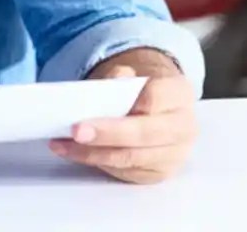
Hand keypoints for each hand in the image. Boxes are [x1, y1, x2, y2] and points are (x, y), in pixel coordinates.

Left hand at [50, 49, 196, 184]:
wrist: (160, 107)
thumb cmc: (143, 89)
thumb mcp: (133, 73)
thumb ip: (120, 76)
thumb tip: (107, 86)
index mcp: (179, 93)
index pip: (154, 99)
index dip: (127, 104)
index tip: (100, 105)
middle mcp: (183, 126)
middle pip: (143, 134)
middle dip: (106, 134)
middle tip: (76, 132)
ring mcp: (174, 154)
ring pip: (131, 158)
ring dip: (92, 153)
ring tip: (64, 144)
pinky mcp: (158, 173)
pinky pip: (125, 172)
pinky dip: (97, 163)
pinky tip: (76, 153)